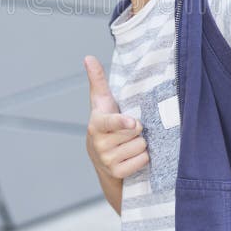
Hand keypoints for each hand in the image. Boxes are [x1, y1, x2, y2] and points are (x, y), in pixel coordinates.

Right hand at [84, 55, 148, 178]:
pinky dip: (142, 158)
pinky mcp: (116, 173)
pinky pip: (142, 160)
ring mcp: (107, 160)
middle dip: (137, 130)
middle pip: (135, 132)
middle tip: (128, 131)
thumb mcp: (102, 102)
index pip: (111, 122)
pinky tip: (132, 156)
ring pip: (140, 146)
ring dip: (140, 144)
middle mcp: (99, 143)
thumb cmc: (106, 125)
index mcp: (96, 124)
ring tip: (130, 143)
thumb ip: (97, 80)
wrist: (102, 160)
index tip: (133, 122)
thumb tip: (88, 57)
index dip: (123, 122)